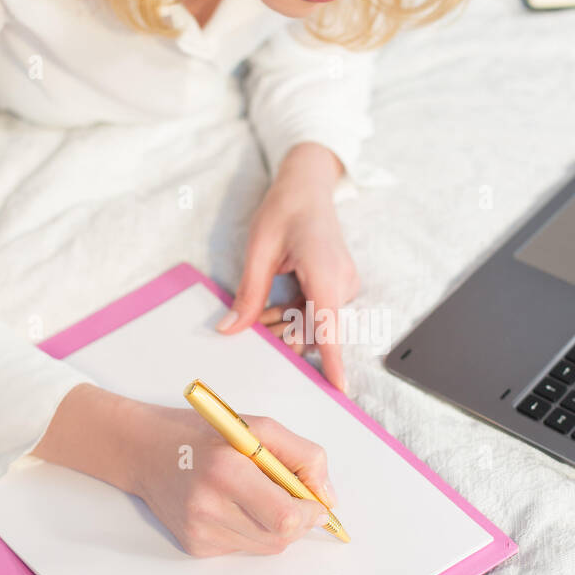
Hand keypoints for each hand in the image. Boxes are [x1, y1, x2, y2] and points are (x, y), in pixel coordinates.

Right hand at [125, 403, 337, 556]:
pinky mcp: (195, 547)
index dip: (310, 513)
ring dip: (276, 526)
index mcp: (226, 472)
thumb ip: (303, 456)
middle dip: (298, 520)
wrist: (145, 451)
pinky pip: (244, 548)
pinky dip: (251, 530)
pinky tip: (233, 506)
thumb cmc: (205, 435)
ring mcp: (199, 532)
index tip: (314, 501)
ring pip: (267, 547)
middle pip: (280, 538)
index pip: (286, 517)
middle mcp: (209, 507)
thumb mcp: (258, 427)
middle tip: (290, 495)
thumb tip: (328, 499)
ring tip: (257, 495)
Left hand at [217, 142, 358, 393]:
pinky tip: (274, 306)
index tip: (340, 388)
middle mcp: (341, 282)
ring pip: (314, 322)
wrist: (307, 186)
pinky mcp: (339, 286)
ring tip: (261, 311)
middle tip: (254, 324)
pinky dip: (294, 314)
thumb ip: (248, 294)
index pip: (329, 324)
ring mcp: (344, 285)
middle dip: (284, 333)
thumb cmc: (285, 210)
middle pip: (315, 328)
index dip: (334, 360)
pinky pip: (317, 312)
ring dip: (286, 324)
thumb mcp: (258, 250)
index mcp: (324, 271)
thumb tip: (230, 329)